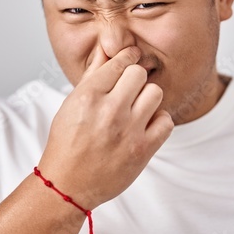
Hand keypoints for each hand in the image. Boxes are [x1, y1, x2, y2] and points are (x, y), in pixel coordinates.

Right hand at [37, 45, 173, 208]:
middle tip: (128, 90)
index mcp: (88, 96)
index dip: (127, 58)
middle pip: (139, 73)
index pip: (120, 61)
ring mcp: (128, 131)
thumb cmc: (67, 143)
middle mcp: (109, 111)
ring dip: (147, 98)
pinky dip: (158, 121)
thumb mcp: (71, 103)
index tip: (130, 60)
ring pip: (155, 93)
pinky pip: (166, 121)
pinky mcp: (143, 150)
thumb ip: (93, 74)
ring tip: (136, 109)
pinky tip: (144, 125)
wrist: (67, 184)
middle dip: (134, 79)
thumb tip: (108, 48)